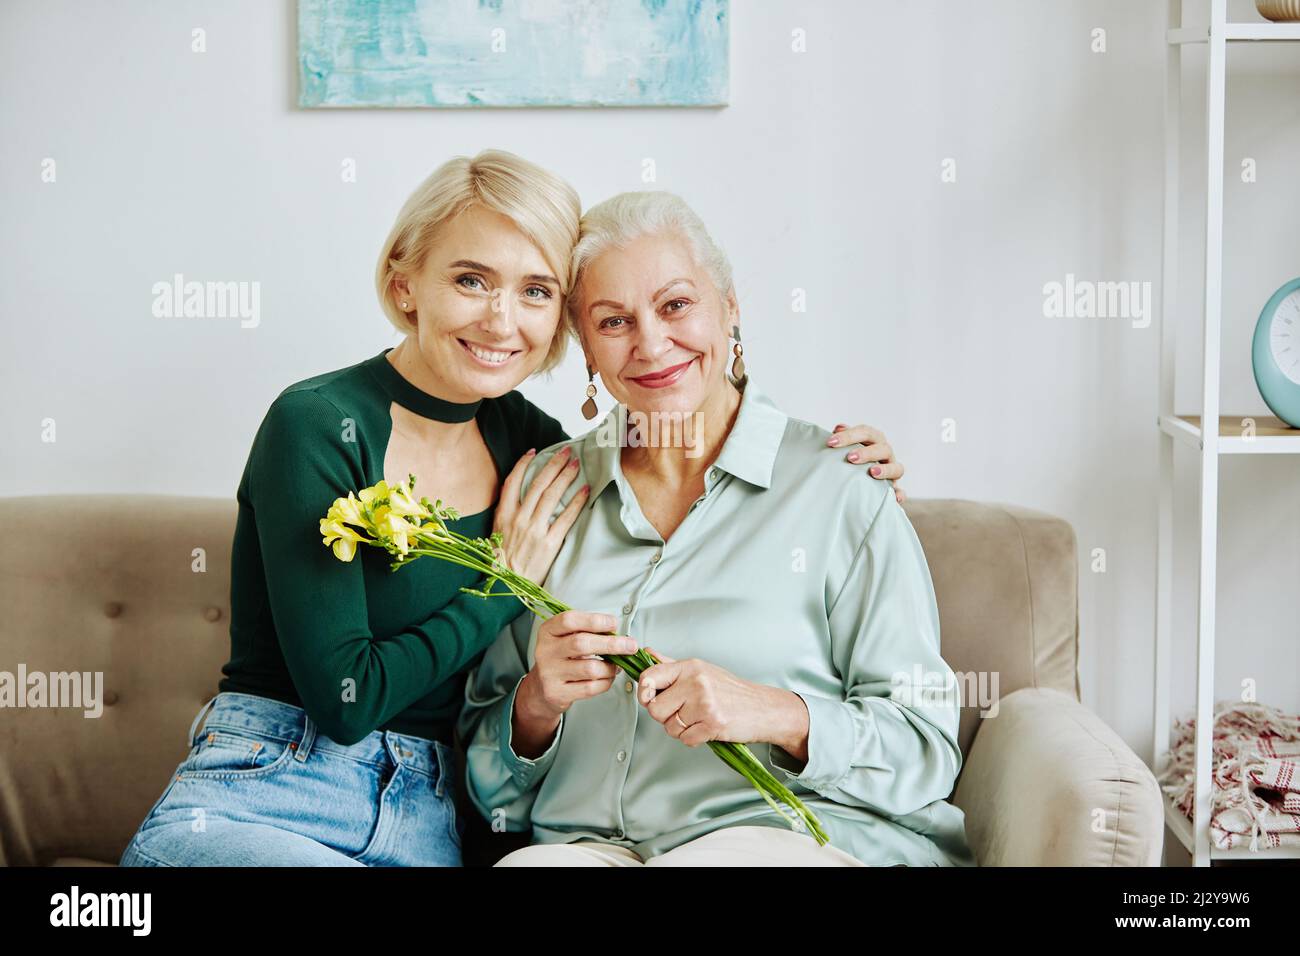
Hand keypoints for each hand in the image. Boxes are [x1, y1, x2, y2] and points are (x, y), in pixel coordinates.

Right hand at [493, 446, 588, 582]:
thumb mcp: (495, 533)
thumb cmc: (501, 561)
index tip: (533, 452)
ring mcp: (534, 531)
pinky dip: (576, 502)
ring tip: (576, 465)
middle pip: (538, 484)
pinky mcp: (549, 543)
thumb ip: (506, 514)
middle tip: (566, 451)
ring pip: (552, 496)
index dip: (523, 464)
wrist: (506, 586)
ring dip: (565, 477)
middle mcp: (519, 519)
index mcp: (503, 515)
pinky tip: (584, 490)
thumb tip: (517, 495)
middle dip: (553, 464)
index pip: (513, 482)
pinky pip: (565, 518)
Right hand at [518, 611, 638, 722]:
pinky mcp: (557, 693)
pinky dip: (606, 682)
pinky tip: (608, 677)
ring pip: (589, 668)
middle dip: (611, 644)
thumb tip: (618, 634)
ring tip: (618, 666)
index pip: (569, 620)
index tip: (614, 623)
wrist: (541, 688)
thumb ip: (587, 632)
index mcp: (548, 631)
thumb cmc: (562, 658)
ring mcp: (549, 673)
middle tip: (631, 645)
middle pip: (581, 644)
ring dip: (610, 667)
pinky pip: (590, 688)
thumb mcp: (566, 638)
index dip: (594, 620)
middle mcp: (545, 651)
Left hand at [635, 649, 806, 752]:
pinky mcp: (713, 724)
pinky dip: (693, 739)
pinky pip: (685, 739)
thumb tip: (647, 653)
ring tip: (698, 720)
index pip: (649, 676)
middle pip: (654, 708)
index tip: (650, 698)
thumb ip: (671, 665)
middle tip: (684, 712)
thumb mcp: (702, 670)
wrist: (764, 708)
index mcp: (690, 666)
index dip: (644, 692)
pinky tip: (706, 729)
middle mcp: (696, 682)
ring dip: (680, 730)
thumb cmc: (732, 691)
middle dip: (665, 716)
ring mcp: (705, 703)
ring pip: (669, 726)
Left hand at [827, 423, 906, 503]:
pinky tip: (894, 498)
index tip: (831, 442)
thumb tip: (838, 428)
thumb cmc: (850, 461)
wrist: (857, 482)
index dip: (849, 435)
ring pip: (896, 468)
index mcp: (873, 441)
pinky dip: (899, 494)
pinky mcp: (894, 489)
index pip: (865, 432)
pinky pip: (901, 492)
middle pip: (883, 448)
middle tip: (850, 457)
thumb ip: (843, 438)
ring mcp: (891, 472)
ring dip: (885, 469)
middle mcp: (885, 454)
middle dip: (867, 452)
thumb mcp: (845, 448)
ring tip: (872, 472)